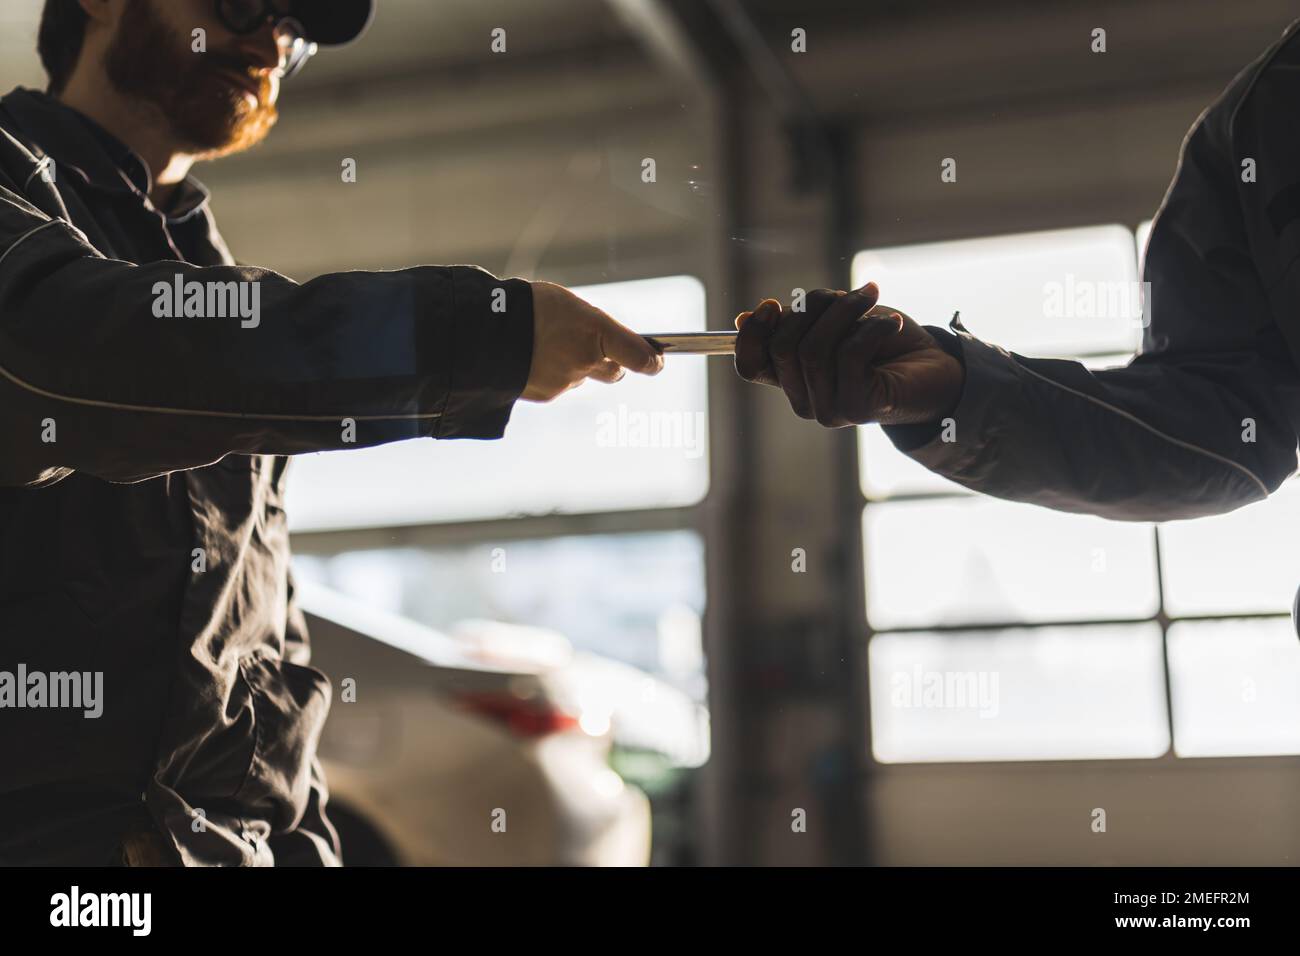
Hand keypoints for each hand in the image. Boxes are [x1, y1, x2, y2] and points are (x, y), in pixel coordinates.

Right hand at [524, 281, 663, 401]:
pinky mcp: (548, 395)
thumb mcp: (568, 305)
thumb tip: (604, 345)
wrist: (482, 332)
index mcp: (595, 330)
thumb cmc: (528, 308)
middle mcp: (586, 360)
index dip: (652, 361)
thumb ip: (593, 326)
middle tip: (590, 347)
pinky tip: (532, 358)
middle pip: (614, 372)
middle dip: (607, 362)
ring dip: (573, 366)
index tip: (656, 362)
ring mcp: (567, 381)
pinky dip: (551, 375)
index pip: (639, 355)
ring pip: (582, 378)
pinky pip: (559, 386)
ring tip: (546, 345)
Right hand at [734, 283, 962, 426]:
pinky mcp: (857, 409)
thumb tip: (742, 319)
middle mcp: (805, 401)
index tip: (773, 304)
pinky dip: (871, 328)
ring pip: (815, 349)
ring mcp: (829, 410)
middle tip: (846, 292)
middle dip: (812, 308)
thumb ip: (795, 322)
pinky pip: (849, 356)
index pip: (750, 365)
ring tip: (871, 296)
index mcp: (792, 380)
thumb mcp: (834, 322)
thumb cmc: (883, 343)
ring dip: (845, 311)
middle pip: (783, 347)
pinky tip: (891, 323)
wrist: (936, 371)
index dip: (752, 334)